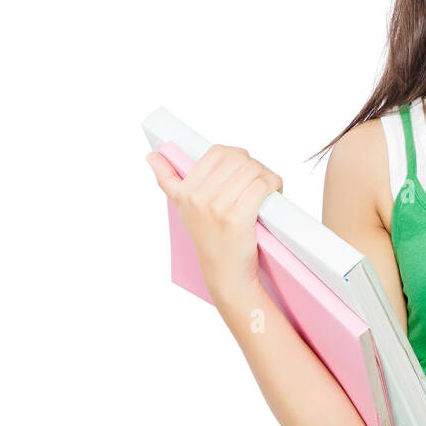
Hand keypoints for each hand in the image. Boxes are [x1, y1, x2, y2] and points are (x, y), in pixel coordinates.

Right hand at [145, 145, 282, 299]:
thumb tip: (151, 155)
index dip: (236, 157)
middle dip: (254, 166)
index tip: (242, 171)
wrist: (225, 274)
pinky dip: (274, 184)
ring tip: (268, 188)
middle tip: (259, 181)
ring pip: (253, 169)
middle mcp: (196, 197)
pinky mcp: (237, 217)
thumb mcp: (183, 208)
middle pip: (238, 158)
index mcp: (184, 191)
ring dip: (267, 175)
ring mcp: (216, 207)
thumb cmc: (210, 239)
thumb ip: (167, 179)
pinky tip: (274, 192)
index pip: (217, 152)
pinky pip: (262, 184)